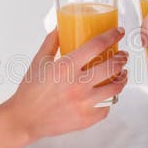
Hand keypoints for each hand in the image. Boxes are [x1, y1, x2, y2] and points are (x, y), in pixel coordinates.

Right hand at [7, 27, 127, 141]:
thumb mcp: (39, 61)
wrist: (25, 119)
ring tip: (122, 74)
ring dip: (122, 78)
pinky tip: (108, 95)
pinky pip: (107, 107)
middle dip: (122, 58)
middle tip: (123, 55)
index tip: (119, 32)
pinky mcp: (86, 118)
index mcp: (66, 66)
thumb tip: (61, 27)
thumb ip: (51, 42)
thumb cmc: (30, 91)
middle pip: (112, 66)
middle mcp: (78, 84)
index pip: (97, 45)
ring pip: (115, 88)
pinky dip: (109, 100)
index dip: (112, 36)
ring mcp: (84, 103)